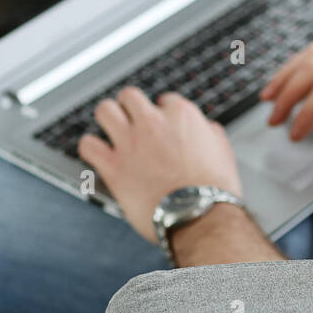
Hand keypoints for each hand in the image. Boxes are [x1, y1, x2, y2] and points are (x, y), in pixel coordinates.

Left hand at [79, 87, 242, 243]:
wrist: (200, 215)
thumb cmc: (214, 189)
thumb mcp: (223, 151)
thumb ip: (210, 133)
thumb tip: (206, 129)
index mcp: (181, 115)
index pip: (164, 100)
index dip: (162, 113)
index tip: (161, 125)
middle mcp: (153, 123)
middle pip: (129, 96)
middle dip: (130, 107)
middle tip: (132, 120)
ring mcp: (130, 142)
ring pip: (104, 110)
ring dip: (107, 118)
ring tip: (110, 129)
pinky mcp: (113, 166)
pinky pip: (88, 145)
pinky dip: (90, 147)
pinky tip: (96, 153)